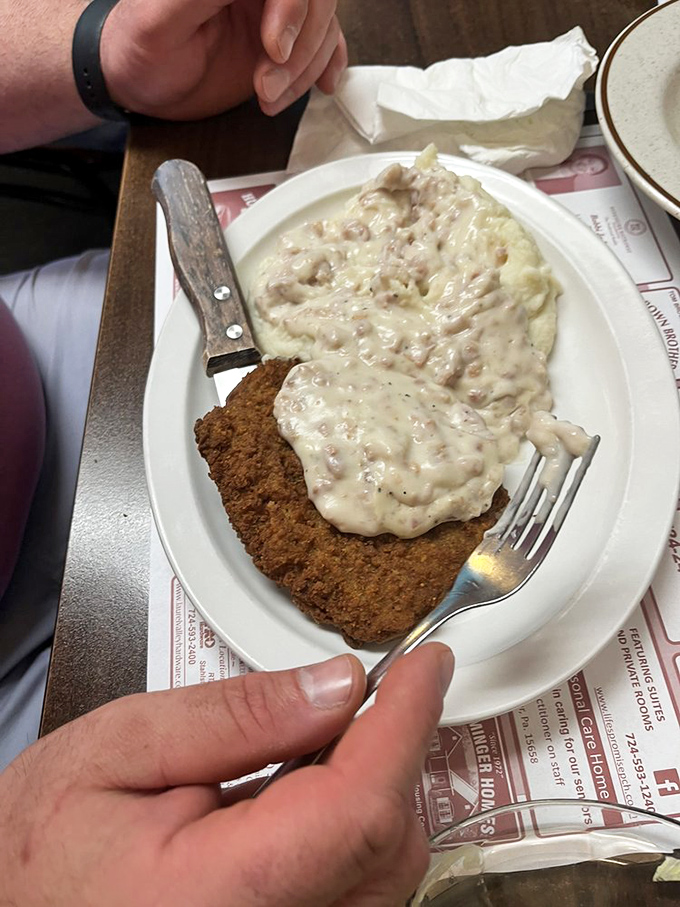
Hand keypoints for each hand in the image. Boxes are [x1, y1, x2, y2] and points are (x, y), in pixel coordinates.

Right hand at [0, 644, 452, 905]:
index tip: (427, 664)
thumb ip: (236, 714)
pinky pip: (361, 894)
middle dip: (390, 752)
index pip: (358, 808)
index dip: (405, 724)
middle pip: (389, 845)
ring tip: (313, 745)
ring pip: (388, 873)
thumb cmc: (42, 846)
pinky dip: (356, 831)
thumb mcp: (122, 747)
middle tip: (362, 693)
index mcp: (217, 898)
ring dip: (375, 791)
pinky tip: (307, 796)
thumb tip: (339, 684)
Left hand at [100, 0, 347, 119]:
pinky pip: (324, 41)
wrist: (141, 82)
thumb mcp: (160, 21)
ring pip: (322, 25)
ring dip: (304, 69)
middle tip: (267, 83)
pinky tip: (323, 83)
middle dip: (300, 48)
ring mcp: (271, 9)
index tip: (274, 49)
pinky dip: (328, 64)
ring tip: (267, 95)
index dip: (293, 9)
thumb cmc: (140, 52)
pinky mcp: (282, 37)